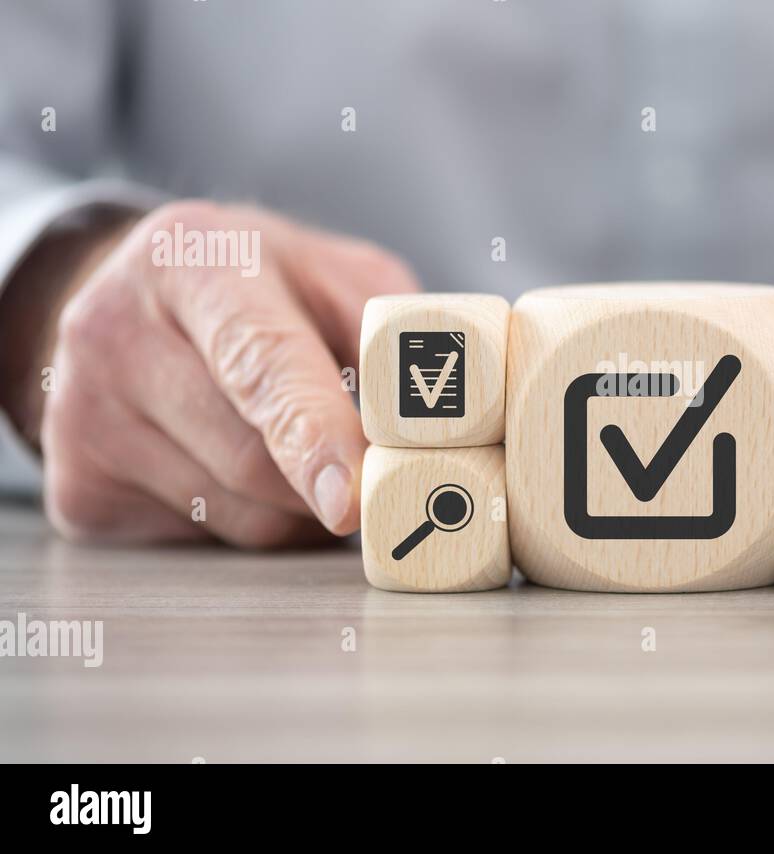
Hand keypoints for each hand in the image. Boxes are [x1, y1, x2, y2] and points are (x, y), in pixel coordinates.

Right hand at [25, 201, 418, 545]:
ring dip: (298, 510)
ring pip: (237, 516)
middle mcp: (114, 332)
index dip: (312, 435)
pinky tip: (236, 466)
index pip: (259, 362)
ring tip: (296, 450)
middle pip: (253, 460)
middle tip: (366, 459)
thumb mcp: (336, 277)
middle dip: (330, 480)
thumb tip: (436, 424)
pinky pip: (202, 542)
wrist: (138, 298)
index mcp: (192, 262)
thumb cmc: (262, 289)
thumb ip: (389, 336)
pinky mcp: (78, 485)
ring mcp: (83, 415)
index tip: (351, 497)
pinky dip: (249, 523)